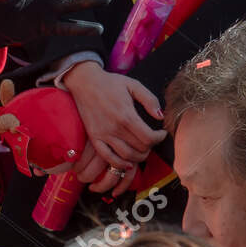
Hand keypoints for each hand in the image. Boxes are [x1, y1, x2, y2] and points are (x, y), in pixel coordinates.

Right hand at [62, 62, 165, 190]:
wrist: (84, 83)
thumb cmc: (110, 83)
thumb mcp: (133, 85)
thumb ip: (149, 100)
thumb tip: (160, 116)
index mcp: (126, 115)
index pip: (149, 138)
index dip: (159, 138)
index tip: (161, 133)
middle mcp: (115, 128)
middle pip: (140, 148)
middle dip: (151, 146)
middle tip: (152, 139)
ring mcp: (103, 134)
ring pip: (126, 156)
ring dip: (139, 156)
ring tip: (143, 149)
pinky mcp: (94, 137)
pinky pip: (107, 157)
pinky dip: (119, 164)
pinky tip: (127, 163)